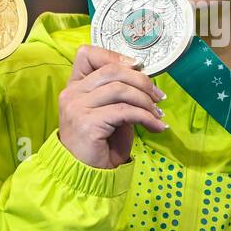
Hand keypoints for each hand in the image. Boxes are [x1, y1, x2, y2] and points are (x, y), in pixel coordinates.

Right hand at [58, 45, 166, 168]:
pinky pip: (125, 111)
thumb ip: (120, 94)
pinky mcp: (88, 123)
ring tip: (158, 114)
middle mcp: (72, 93)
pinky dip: (146, 117)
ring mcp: (77, 107)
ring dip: (146, 101)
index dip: (115, 56)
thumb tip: (146, 81)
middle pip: (112, 70)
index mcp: (74, 87)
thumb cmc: (99, 145)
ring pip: (121, 89)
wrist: (85, 176)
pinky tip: (156, 126)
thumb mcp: (110, 113)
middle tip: (158, 97)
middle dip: (142, 81)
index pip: (88, 54)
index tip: (138, 68)